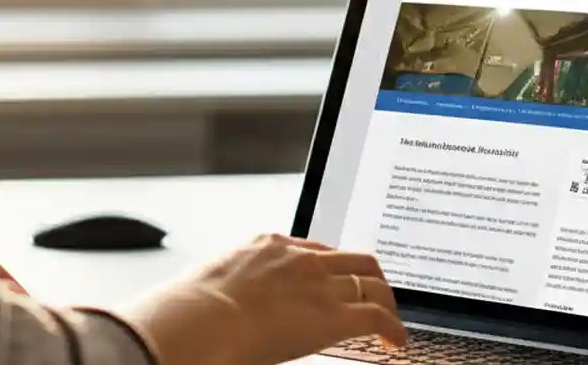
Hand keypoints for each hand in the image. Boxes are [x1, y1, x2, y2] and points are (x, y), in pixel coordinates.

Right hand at [118, 233, 406, 364]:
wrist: (200, 321)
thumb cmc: (192, 311)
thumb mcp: (213, 283)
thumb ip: (231, 286)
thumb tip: (223, 305)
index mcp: (268, 245)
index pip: (313, 250)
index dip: (330, 268)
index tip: (333, 281)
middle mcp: (300, 258)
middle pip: (352, 258)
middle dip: (369, 276)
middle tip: (375, 294)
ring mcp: (319, 283)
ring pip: (373, 282)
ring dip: (385, 301)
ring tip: (389, 320)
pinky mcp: (333, 314)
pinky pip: (377, 316)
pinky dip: (393, 328)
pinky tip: (395, 342)